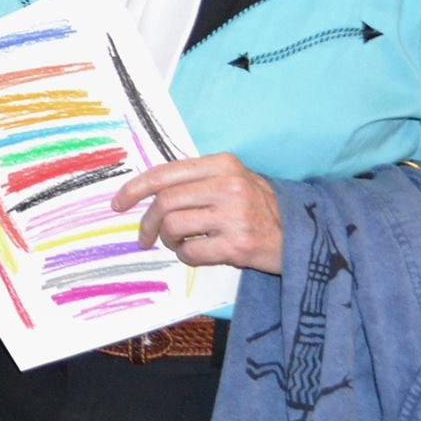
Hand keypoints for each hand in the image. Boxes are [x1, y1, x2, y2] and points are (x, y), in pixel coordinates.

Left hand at [110, 152, 282, 273]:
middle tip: (145, 237)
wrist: (302, 237)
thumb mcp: (233, 180)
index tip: (118, 202)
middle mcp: (228, 185)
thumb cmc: (259, 208)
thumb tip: (147, 190)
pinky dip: (186, 256)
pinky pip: (191, 252)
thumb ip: (195, 180)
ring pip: (173, 226)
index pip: (165, 173)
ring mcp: (235, 215)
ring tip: (179, 243)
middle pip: (164, 202)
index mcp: (222, 164)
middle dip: (147, 223)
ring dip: (169, 240)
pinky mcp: (238, 245)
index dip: (135, 188)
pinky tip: (198, 253)